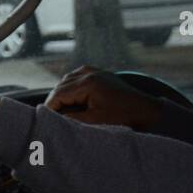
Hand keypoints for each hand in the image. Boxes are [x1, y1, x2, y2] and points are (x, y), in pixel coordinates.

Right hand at [44, 65, 161, 128]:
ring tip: (63, 110)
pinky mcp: (98, 72)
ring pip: (66, 81)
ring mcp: (94, 70)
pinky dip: (71, 87)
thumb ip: (71, 118)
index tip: (45, 120)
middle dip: (55, 102)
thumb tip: (53, 117)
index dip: (50, 108)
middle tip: (52, 117)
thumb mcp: (95, 121)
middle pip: (60, 87)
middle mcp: (89, 72)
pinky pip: (76, 77)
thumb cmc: (123, 117)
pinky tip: (73, 98)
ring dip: (62, 94)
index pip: (58, 94)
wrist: (146, 110)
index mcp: (88, 83)